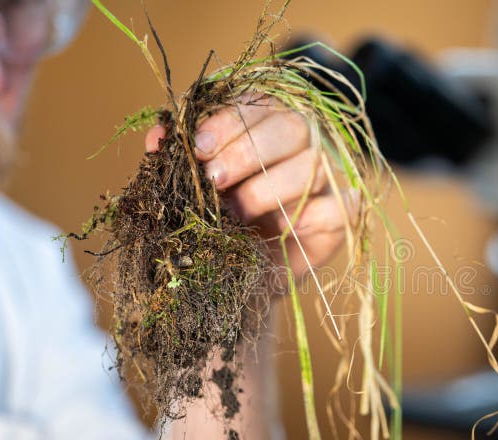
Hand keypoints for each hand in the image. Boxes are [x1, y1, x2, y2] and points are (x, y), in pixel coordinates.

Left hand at [145, 94, 356, 279]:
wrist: (238, 277)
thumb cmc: (216, 225)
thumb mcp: (188, 194)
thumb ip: (175, 164)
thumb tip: (156, 137)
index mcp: (263, 124)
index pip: (255, 105)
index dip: (227, 122)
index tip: (197, 148)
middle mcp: (301, 143)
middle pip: (291, 126)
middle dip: (247, 151)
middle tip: (213, 180)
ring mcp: (325, 177)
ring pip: (313, 163)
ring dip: (269, 187)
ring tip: (237, 214)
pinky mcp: (340, 214)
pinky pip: (341, 205)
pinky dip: (311, 215)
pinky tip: (281, 230)